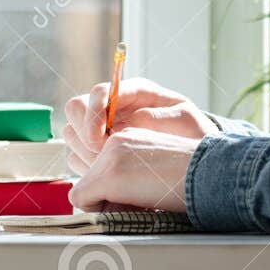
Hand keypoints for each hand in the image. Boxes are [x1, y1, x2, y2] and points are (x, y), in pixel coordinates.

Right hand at [62, 76, 216, 173]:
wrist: (197, 156)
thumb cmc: (192, 133)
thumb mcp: (184, 121)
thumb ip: (155, 119)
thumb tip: (121, 127)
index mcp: (132, 92)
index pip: (99, 93)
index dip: (93, 114)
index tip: (99, 140)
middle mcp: (112, 107)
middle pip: (76, 109)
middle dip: (84, 134)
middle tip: (102, 155)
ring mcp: (102, 128)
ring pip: (72, 134)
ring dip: (84, 152)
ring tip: (109, 167)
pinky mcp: (99, 151)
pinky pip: (76, 156)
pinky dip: (87, 168)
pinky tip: (110, 177)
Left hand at [68, 127, 198, 213]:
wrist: (210, 174)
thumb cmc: (191, 179)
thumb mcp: (153, 168)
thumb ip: (129, 174)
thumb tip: (104, 200)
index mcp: (125, 137)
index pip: (96, 167)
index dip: (109, 189)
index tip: (135, 194)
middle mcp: (113, 140)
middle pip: (86, 178)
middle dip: (103, 197)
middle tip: (137, 201)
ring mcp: (109, 156)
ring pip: (83, 190)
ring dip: (103, 204)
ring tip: (137, 202)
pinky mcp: (110, 175)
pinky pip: (81, 200)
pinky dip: (99, 212)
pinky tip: (130, 206)